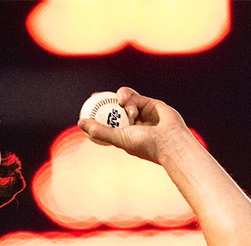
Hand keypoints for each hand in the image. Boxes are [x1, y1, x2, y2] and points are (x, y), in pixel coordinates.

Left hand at [78, 86, 195, 165]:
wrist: (170, 140)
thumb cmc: (144, 144)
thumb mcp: (118, 138)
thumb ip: (99, 131)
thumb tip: (80, 123)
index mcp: (124, 135)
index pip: (106, 124)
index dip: (96, 116)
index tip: (86, 110)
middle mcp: (132, 124)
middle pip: (114, 110)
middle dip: (104, 102)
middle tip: (94, 97)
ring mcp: (141, 113)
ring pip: (125, 101)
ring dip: (122, 100)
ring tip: (123, 104)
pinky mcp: (150, 104)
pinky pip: (134, 96)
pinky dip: (129, 98)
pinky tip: (128, 103)